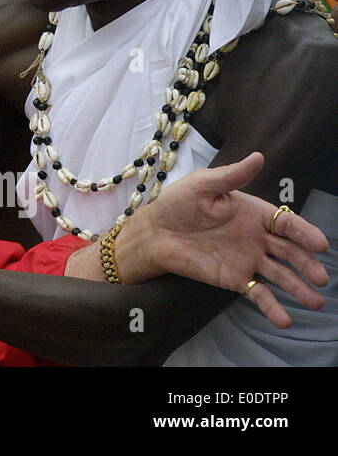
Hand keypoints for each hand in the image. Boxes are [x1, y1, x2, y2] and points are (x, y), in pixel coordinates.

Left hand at [132, 152, 328, 327]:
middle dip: (307, 264)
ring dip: (298, 288)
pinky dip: (271, 307)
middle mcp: (256, 238)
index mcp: (253, 213)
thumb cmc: (178, 204)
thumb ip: (231, 176)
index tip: (320, 244)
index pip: (285, 223)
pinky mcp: (234, 279)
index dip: (304, 232)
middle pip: (289, 252)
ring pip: (280, 275)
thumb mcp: (202, 185)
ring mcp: (247, 260)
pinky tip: (284, 320)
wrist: (154, 232)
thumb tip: (258, 156)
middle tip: (322, 277)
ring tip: (315, 302)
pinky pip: (257, 294)